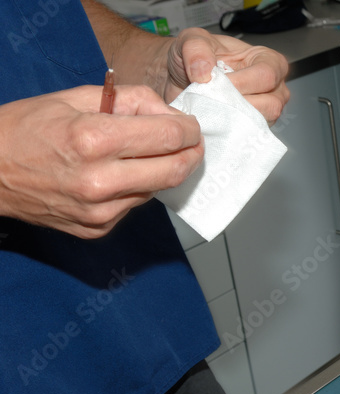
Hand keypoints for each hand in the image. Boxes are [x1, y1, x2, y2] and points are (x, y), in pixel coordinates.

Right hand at [0, 85, 203, 238]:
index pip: (168, 137)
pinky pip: (134, 205)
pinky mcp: (97, 229)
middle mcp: (100, 181)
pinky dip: (136, 187)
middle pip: (174, 170)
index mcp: (93, 140)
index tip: (192, 126)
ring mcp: (100, 210)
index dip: (189, 130)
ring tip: (145, 153)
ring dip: (161, 170)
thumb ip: (129, 101)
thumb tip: (169, 113)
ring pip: (156, 189)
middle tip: (192, 143)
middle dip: (190, 153)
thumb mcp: (75, 98)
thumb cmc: (26, 129)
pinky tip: (118, 174)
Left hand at [163, 28, 289, 123]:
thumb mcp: (191, 39)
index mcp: (268, 60)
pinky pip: (248, 134)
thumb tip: (205, 73)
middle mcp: (274, 87)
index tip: (215, 82)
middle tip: (212, 98)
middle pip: (270, 103)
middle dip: (238, 103)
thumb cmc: (194, 56)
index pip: (266, 75)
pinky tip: (213, 119)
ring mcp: (267, 109)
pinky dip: (228, 129)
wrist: (179, 77)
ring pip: (260, 122)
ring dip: (233, 118)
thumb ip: (196, 49)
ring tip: (211, 107)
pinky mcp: (254, 127)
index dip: (242, 82)